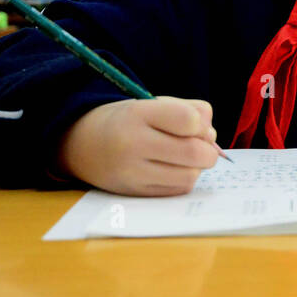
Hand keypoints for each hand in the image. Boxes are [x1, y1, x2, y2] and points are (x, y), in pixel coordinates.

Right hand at [57, 97, 219, 195]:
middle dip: (208, 150)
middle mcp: (132, 144)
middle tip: (202, 145)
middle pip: (195, 153)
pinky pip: (177, 190)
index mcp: (137, 114)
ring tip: (184, 157)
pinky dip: (183, 179)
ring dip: (196, 167)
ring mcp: (132, 173)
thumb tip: (213, 137)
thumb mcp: (153, 103)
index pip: (188, 120)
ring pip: (190, 175)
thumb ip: (190, 110)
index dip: (201, 124)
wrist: (84, 144)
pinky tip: (172, 169)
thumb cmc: (129, 121)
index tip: (195, 125)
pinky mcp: (135, 193)